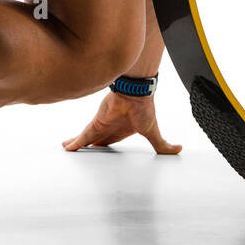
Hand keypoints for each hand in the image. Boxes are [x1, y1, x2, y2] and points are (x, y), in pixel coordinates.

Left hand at [62, 91, 182, 154]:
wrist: (137, 94)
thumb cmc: (145, 109)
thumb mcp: (153, 133)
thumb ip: (163, 144)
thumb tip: (178, 149)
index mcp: (122, 131)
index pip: (110, 141)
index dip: (103, 147)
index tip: (98, 151)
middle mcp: (110, 128)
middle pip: (96, 140)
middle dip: (87, 145)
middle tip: (79, 150)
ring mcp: (101, 125)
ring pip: (86, 138)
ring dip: (77, 143)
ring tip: (67, 148)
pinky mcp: (95, 124)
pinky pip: (83, 136)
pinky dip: (75, 143)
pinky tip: (67, 148)